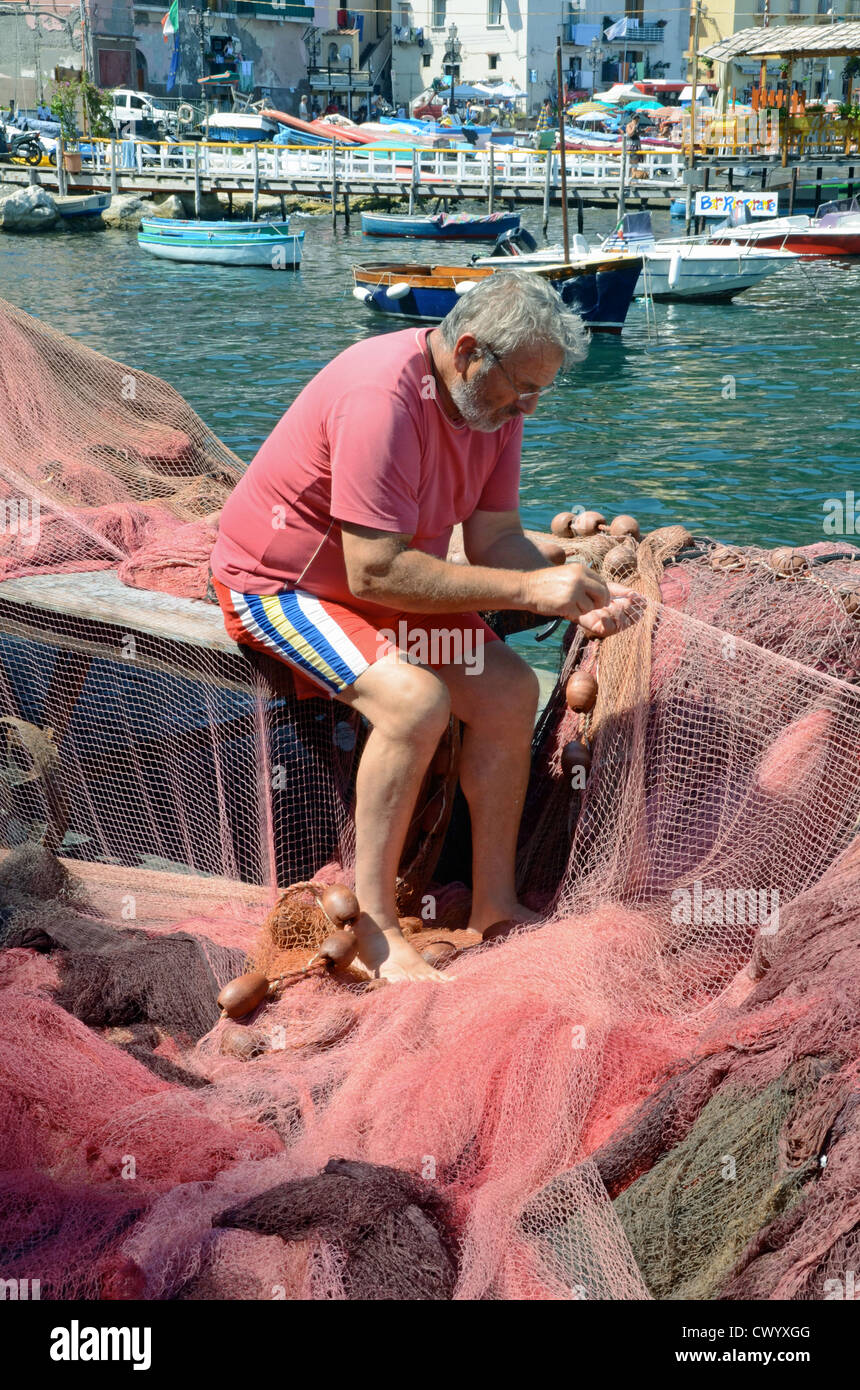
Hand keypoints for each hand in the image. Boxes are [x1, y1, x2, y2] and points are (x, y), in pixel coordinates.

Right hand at [522, 566, 641, 635]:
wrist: (526, 587)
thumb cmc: (547, 585)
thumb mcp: (569, 578)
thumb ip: (588, 585)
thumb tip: (609, 598)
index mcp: (582, 570)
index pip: (605, 583)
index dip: (617, 593)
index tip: (634, 598)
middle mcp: (580, 578)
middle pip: (603, 596)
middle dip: (598, 604)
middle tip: (581, 603)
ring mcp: (574, 590)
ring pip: (591, 607)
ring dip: (581, 609)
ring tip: (565, 601)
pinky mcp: (567, 603)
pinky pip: (579, 614)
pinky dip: (572, 614)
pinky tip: (560, 606)